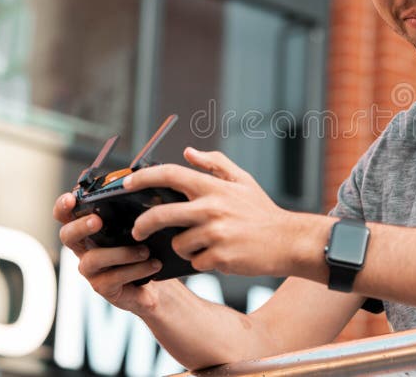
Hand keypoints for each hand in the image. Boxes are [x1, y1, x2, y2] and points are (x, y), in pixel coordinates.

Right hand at [53, 192, 164, 313]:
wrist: (157, 281)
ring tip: (146, 250)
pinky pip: (114, 278)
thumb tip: (145, 184)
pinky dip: (136, 270)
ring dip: (121, 252)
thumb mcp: (141, 226)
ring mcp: (92, 270)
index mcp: (91, 229)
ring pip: (93, 259)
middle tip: (97, 220)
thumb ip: (135, 210)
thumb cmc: (147, 248)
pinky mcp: (104, 288)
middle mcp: (86, 249)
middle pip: (67, 236)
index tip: (71, 198)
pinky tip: (153, 264)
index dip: (63, 206)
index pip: (66, 215)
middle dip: (81, 226)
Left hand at [127, 148, 297, 277]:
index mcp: (213, 188)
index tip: (127, 184)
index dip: (143, 178)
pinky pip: (195, 262)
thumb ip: (215, 164)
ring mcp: (215, 234)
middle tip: (138, 231)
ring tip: (205, 245)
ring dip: (185, 247)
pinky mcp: (219, 258)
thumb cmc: (262, 212)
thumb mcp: (243, 181)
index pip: (170, 175)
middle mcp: (211, 208)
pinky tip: (219, 256)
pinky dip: (202, 262)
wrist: (288, 241)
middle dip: (142, 225)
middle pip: (160, 215)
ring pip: (178, 244)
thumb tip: (188, 152)